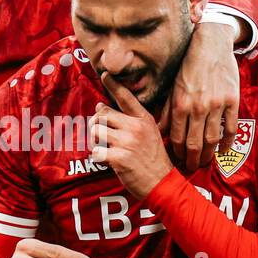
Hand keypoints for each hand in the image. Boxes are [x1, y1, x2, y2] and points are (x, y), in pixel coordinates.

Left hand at [90, 73, 173, 199]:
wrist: (162, 183)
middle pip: (103, 114)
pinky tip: (106, 161)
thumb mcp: (149, 134)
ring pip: (96, 131)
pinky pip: (97, 151)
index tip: (105, 74)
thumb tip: (100, 106)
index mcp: (144, 120)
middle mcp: (136, 127)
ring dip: (95, 141)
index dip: (114, 85)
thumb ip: (128, 120)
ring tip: (104, 148)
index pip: (126, 98)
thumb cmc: (152, 159)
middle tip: (99, 135)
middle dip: (96, 124)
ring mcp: (128, 142)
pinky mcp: (120, 158)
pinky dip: (97, 157)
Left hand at [161, 22, 238, 170]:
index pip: (176, 138)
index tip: (176, 162)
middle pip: (194, 144)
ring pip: (212, 139)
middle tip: (191, 169)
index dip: (176, 154)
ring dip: (208, 155)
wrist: (211, 45)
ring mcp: (216, 105)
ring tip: (205, 163)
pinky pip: (230, 129)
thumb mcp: (173, 88)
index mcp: (180, 104)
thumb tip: (159, 131)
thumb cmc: (188, 67)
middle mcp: (197, 107)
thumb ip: (166, 111)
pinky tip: (222, 151)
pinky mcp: (232, 101)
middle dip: (191, 160)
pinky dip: (227, 144)